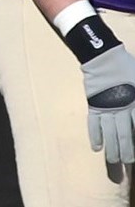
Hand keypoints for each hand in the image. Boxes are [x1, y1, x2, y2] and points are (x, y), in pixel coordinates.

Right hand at [81, 45, 134, 162]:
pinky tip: (96, 148)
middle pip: (125, 135)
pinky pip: (93, 124)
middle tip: (128, 162)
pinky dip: (94, 136)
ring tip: (114, 161)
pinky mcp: (94, 105)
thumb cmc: (128, 69)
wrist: (105, 59)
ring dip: (112, 148)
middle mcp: (121, 109)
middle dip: (127, 151)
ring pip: (109, 133)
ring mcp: (106, 108)